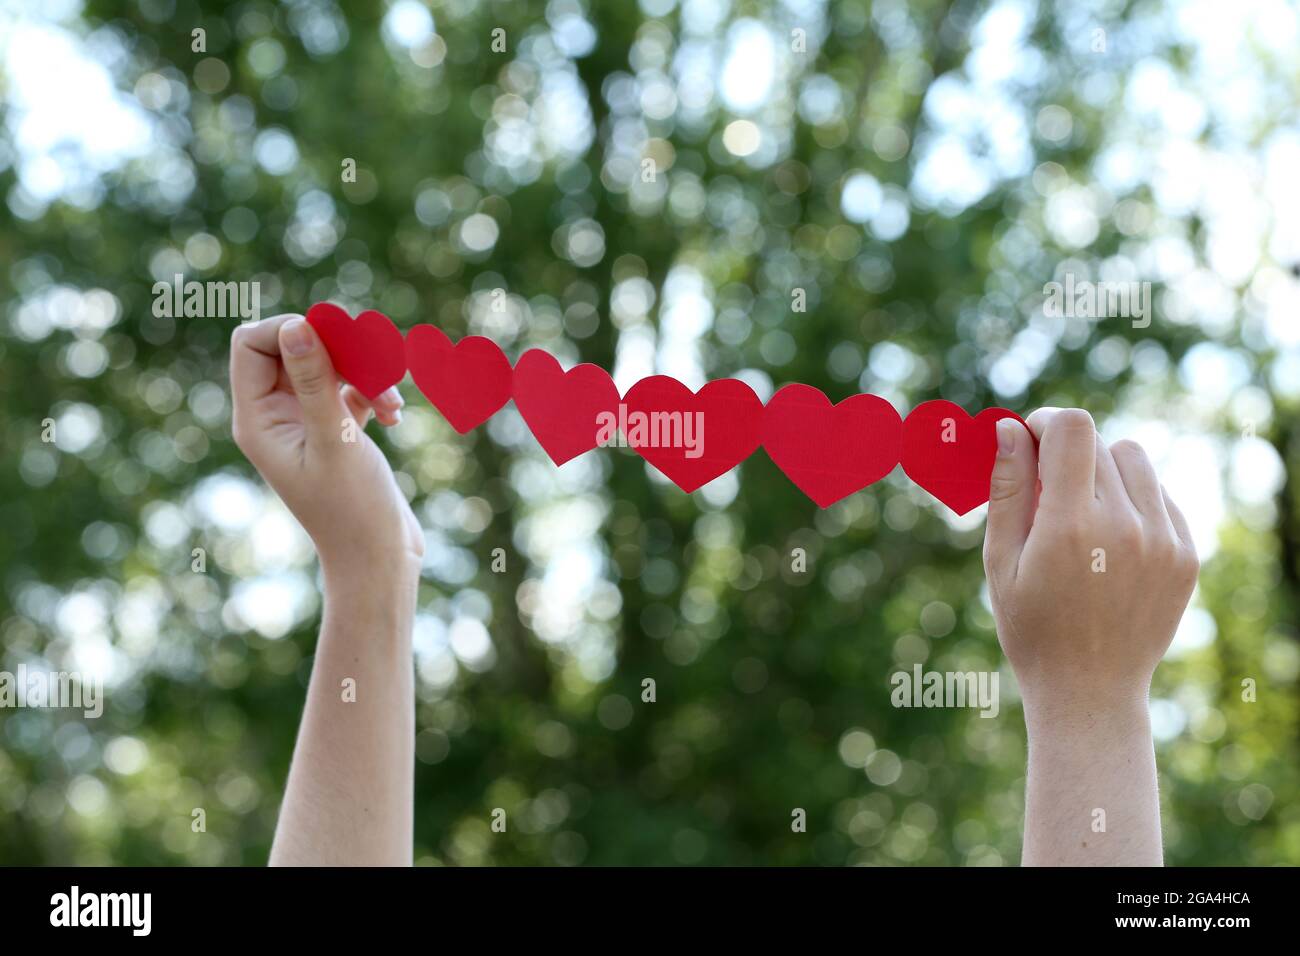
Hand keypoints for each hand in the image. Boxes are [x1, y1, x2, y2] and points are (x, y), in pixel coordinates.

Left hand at [230, 313, 422, 574]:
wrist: (379, 560)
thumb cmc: (353, 510)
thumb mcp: (335, 440)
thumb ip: (315, 381)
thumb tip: (296, 325)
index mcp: (257, 419)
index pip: (254, 343)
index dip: (292, 329)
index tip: (337, 342)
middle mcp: (276, 416)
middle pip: (294, 346)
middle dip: (338, 350)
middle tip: (374, 365)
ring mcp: (307, 421)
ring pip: (328, 364)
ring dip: (364, 371)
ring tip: (391, 399)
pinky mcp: (337, 428)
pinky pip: (351, 387)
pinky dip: (375, 391)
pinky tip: (394, 414)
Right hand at [983, 408, 1198, 712]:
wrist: (1090, 690)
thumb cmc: (1031, 627)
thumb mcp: (1002, 561)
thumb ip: (1008, 490)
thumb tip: (1008, 428)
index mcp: (1071, 526)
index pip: (1071, 428)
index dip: (1044, 421)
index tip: (1028, 439)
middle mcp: (1125, 526)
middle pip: (1098, 441)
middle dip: (1065, 452)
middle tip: (1045, 490)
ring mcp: (1163, 540)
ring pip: (1134, 459)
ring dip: (1104, 470)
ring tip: (1081, 511)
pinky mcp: (1187, 554)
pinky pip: (1161, 495)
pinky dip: (1133, 500)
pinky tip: (1110, 539)